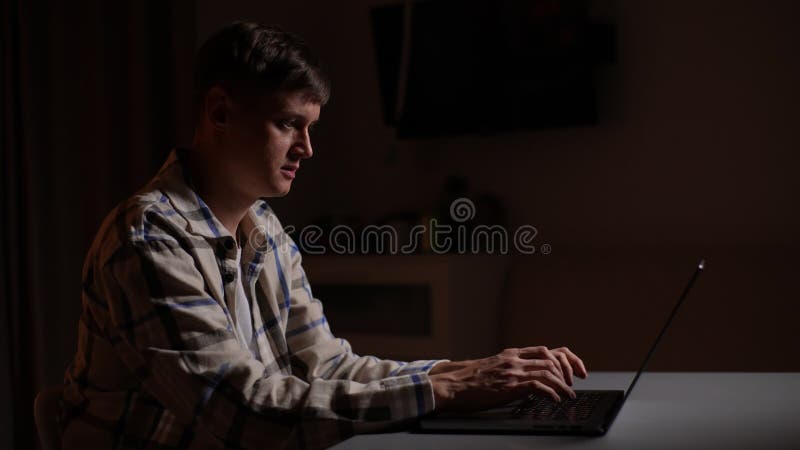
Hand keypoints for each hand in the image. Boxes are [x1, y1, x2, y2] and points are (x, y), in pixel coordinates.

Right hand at [428, 346, 587, 411]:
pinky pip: (537, 385)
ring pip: (547, 371)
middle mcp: (514, 359)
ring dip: (562, 385)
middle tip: (573, 385)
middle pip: (551, 359)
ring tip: (568, 395)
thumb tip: (527, 379)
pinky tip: (555, 400)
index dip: (565, 359)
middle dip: (567, 372)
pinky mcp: (509, 385)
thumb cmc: (470, 380)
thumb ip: (510, 368)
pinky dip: (550, 392)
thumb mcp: (493, 368)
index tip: (575, 371)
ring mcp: (512, 371)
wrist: (453, 384)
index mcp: (511, 354)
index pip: (546, 350)